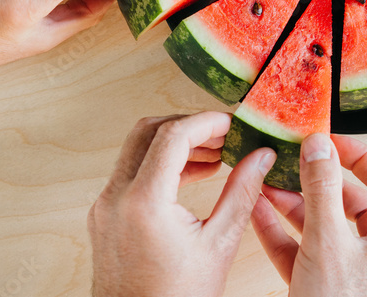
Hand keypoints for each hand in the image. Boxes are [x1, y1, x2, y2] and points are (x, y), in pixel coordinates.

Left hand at [88, 112, 273, 296]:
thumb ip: (242, 192)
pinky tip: (192, 176)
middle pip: (148, 132)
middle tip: (222, 135)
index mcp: (144, 203)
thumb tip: (262, 157)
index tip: (231, 123)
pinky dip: (160, 166)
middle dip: (188, 126)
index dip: (206, 122)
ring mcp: (105, 208)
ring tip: (214, 157)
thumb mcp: (219, 244)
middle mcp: (115, 199)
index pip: (172, 135)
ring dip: (174, 145)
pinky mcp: (104, 219)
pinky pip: (130, 175)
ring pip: (136, 151)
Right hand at [251, 133, 366, 296]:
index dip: (360, 156)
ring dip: (291, 203)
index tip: (330, 140)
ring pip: (319, 225)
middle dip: (316, 180)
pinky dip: (277, 231)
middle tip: (292, 158)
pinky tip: (257, 211)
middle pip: (347, 202)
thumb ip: (321, 191)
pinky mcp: (317, 286)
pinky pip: (298, 250)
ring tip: (266, 181)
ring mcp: (344, 271)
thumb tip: (320, 145)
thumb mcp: (328, 243)